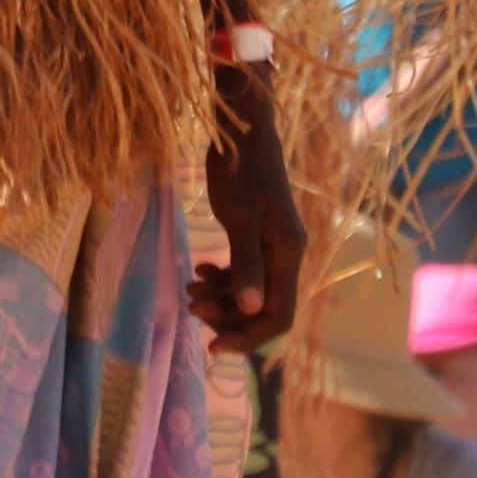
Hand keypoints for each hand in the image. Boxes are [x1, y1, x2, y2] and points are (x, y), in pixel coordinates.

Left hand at [186, 71, 301, 354]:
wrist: (244, 131)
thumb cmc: (240, 170)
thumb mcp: (239, 217)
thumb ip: (246, 263)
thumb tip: (252, 311)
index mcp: (288, 255)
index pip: (278, 316)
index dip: (248, 337)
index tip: (211, 345)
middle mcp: (286, 255)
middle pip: (263, 308)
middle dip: (227, 315)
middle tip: (188, 305)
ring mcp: (273, 247)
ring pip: (251, 292)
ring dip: (222, 297)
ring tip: (188, 287)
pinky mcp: (258, 236)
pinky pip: (245, 272)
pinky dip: (223, 278)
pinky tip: (200, 270)